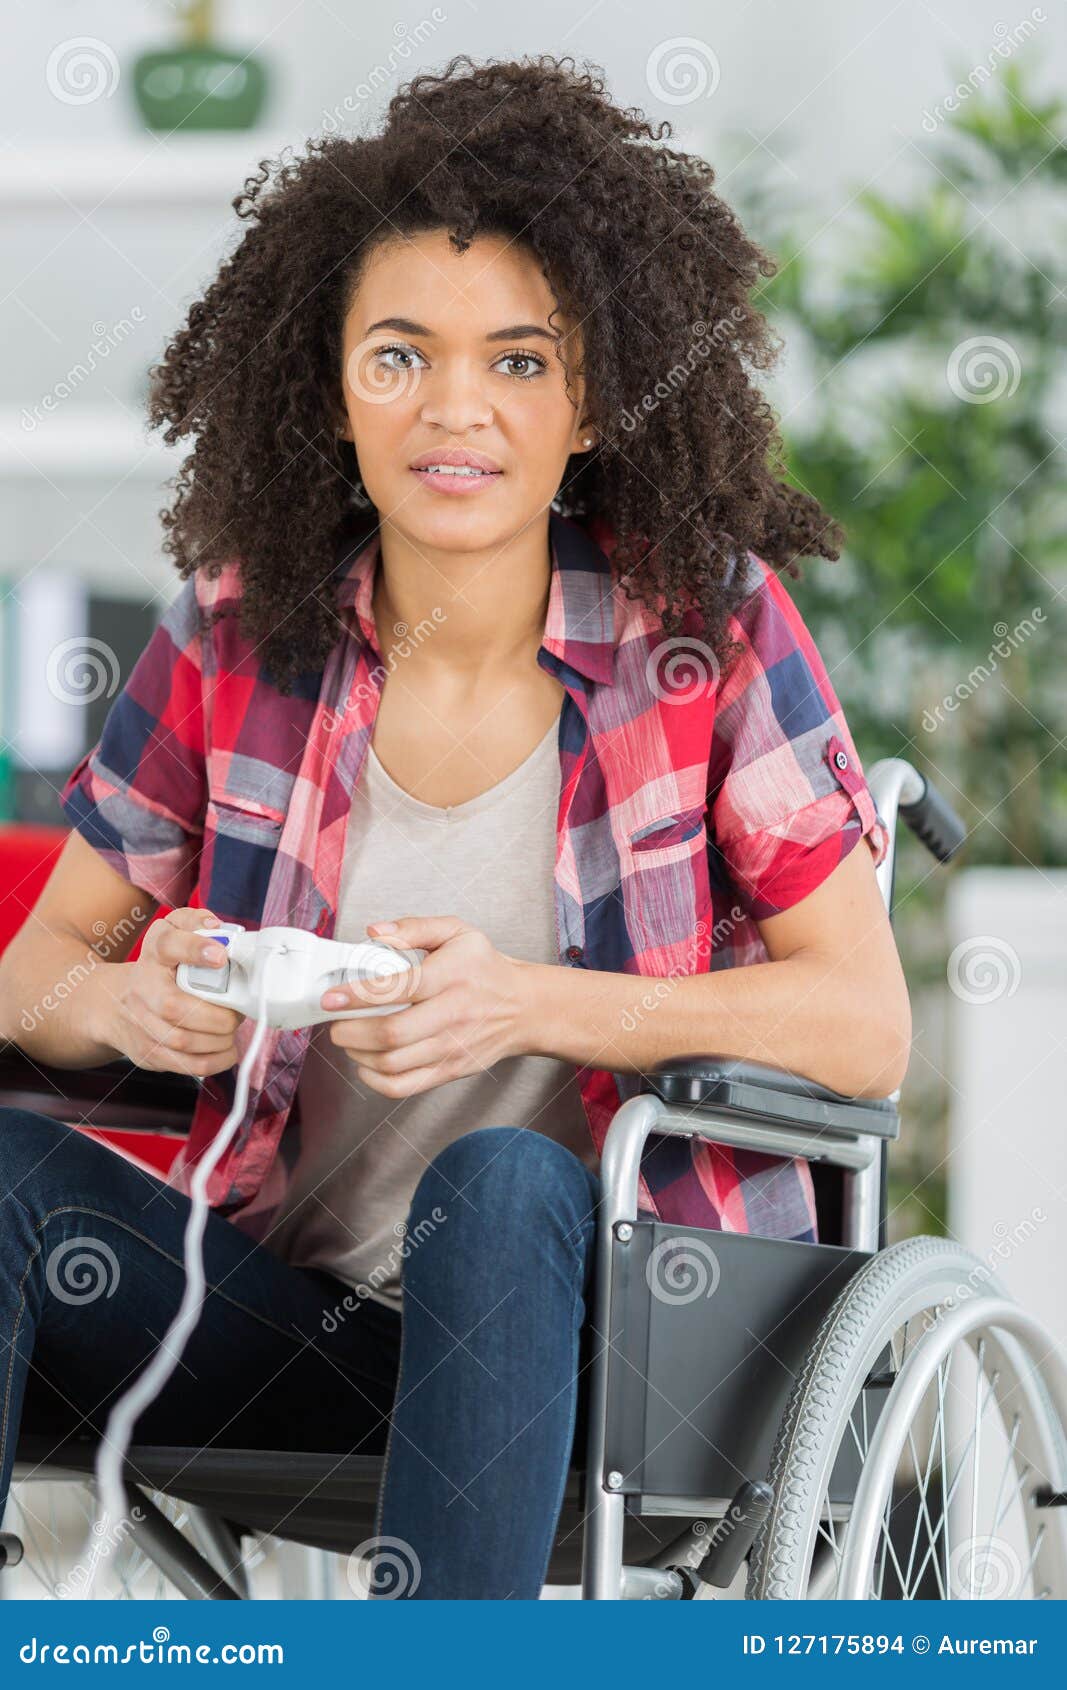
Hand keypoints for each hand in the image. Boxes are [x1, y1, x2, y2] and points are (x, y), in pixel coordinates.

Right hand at [93, 907, 243, 1077]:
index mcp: (153, 953)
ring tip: (232, 1028)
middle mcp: (142, 988)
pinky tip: (226, 1048)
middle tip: (236, 1011)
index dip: (195, 949)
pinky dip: (216, 1061)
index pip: (168, 945)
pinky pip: (187, 1064)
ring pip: (183, 1040)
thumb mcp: (172, 933)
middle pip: (175, 1006)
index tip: (221, 955)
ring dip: (220, 1039)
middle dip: (217, 1014)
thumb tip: (217, 927)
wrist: (116, 1004)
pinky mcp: (149, 1052)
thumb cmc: (160, 967)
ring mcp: (142, 1023)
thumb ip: (195, 922)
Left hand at [320, 916, 532, 1097]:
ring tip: (348, 1038)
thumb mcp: (458, 932)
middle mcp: (452, 1014)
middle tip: (335, 1023)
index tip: (331, 998)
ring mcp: (451, 1047)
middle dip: (350, 1031)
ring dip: (358, 1054)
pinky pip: (404, 1086)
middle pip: (391, 1034)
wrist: (524, 1008)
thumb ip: (414, 927)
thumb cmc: (485, 968)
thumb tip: (374, 932)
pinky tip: (366, 1063)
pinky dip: (375, 1079)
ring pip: (393, 1064)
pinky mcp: (449, 1070)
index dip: (357, 996)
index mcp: (451, 976)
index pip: (398, 989)